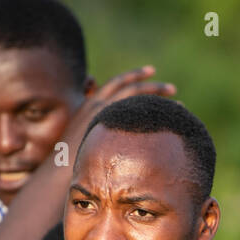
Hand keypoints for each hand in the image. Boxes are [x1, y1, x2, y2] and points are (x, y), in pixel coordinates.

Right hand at [63, 66, 177, 147]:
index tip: (153, 71)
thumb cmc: (70, 155)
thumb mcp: (79, 133)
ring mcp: (105, 113)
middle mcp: (98, 102)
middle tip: (172, 88)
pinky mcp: (111, 125)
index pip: (117, 83)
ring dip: (157, 94)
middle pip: (131, 87)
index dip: (135, 76)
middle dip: (152, 86)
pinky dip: (153, 110)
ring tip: (176, 97)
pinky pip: (136, 113)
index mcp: (91, 101)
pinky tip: (168, 115)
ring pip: (136, 97)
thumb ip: (92, 119)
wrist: (63, 167)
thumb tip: (100, 109)